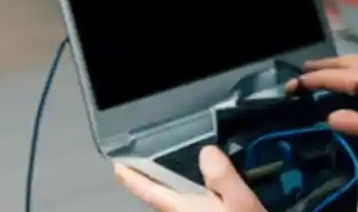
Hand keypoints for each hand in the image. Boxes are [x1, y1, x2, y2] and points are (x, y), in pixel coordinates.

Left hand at [114, 146, 265, 211]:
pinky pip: (191, 206)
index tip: (116, 164)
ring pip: (176, 203)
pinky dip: (190, 193)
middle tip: (147, 159)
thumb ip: (223, 178)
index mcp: (183, 209)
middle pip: (161, 197)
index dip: (131, 179)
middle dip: (151, 181)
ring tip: (175, 167)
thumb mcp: (241, 203)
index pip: (149, 192)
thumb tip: (205, 151)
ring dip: (172, 188)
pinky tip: (203, 187)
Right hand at [286, 55, 357, 154]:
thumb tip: (328, 117)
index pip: (336, 78)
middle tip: (301, 71)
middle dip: (321, 66)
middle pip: (344, 62)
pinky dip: (349, 65)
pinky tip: (352, 72)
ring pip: (356, 60)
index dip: (312, 81)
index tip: (292, 85)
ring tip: (321, 68)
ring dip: (335, 63)